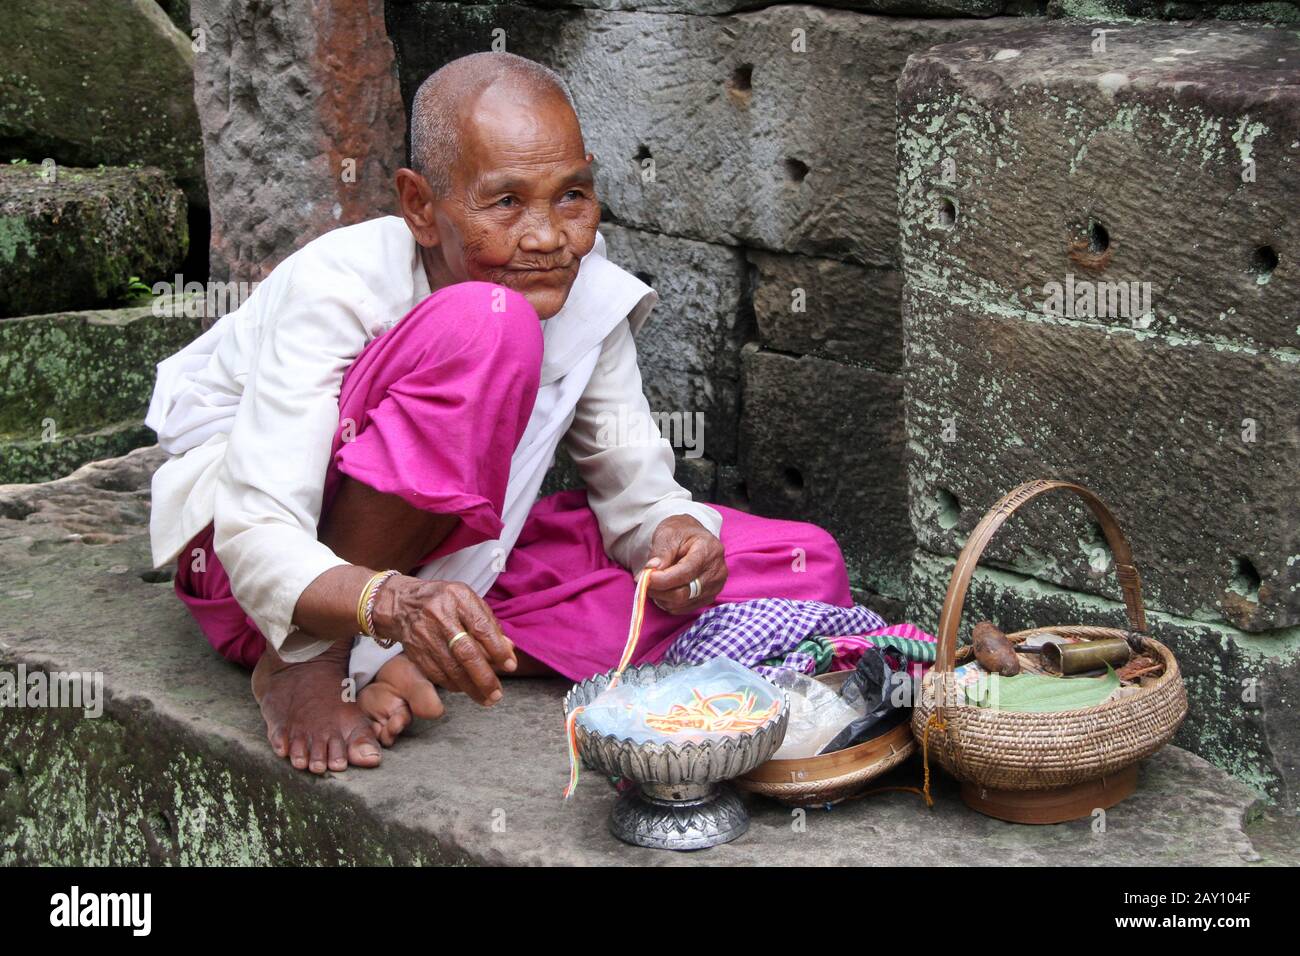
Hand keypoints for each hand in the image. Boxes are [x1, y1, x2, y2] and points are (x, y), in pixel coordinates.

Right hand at [371, 576, 516, 705]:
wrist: (402, 604)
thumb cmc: (444, 602)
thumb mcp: (468, 601)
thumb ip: (488, 623)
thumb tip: (508, 648)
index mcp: (458, 599)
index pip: (482, 628)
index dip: (498, 650)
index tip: (510, 666)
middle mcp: (440, 616)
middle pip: (465, 652)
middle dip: (484, 677)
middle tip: (497, 693)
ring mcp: (425, 636)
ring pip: (451, 669)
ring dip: (471, 688)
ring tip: (487, 699)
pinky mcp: (416, 652)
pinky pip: (437, 674)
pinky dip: (454, 685)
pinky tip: (466, 690)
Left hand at [645, 515, 726, 613]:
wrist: (693, 538)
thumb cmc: (680, 533)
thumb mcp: (667, 534)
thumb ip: (660, 553)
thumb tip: (651, 570)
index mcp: (709, 550)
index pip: (686, 572)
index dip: (663, 579)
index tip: (644, 578)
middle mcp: (717, 570)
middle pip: (685, 592)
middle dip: (659, 590)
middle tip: (644, 582)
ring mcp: (716, 586)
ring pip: (682, 603)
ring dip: (662, 597)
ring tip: (654, 583)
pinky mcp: (709, 597)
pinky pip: (685, 608)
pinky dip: (669, 602)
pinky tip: (664, 590)